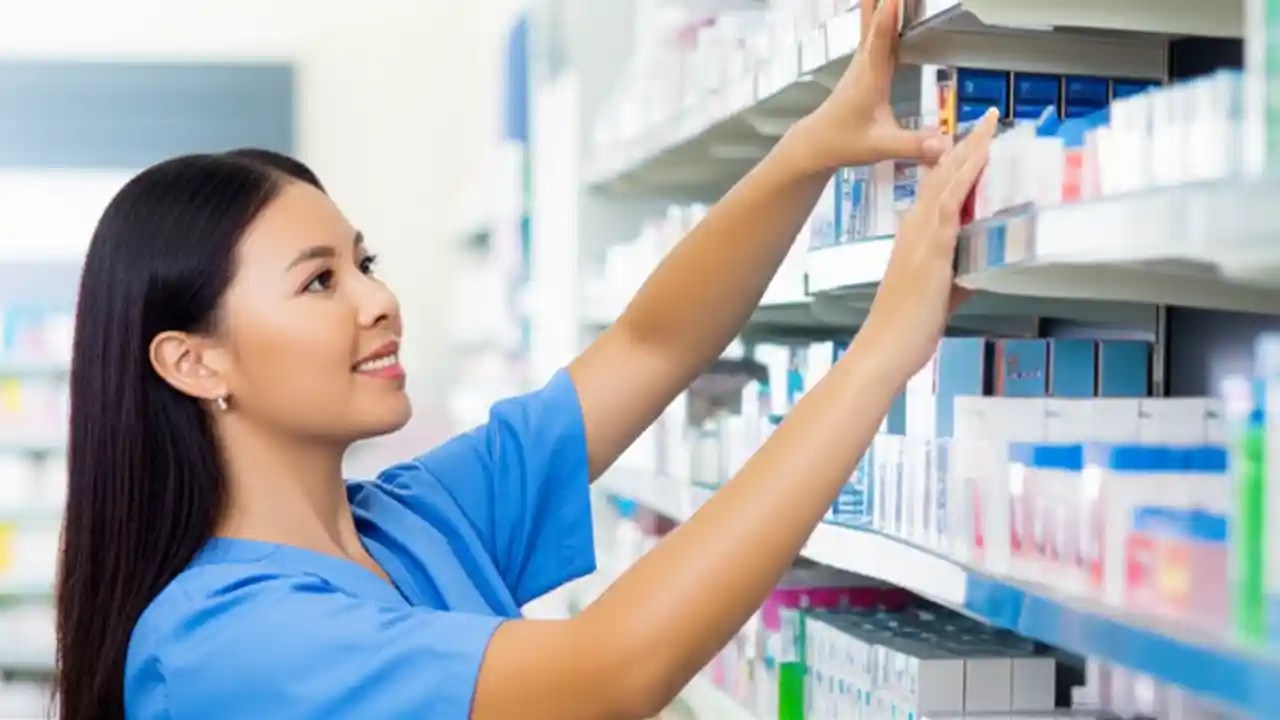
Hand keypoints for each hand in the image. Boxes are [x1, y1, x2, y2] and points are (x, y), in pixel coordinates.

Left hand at [797, 0, 947, 169]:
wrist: (817, 143)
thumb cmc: (844, 142)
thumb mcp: (879, 147)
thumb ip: (912, 145)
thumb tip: (945, 146)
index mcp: (870, 76)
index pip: (880, 38)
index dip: (889, 14)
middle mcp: (865, 63)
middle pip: (875, 22)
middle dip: (884, 1)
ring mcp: (863, 63)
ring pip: (873, 25)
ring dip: (882, 4)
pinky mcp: (864, 67)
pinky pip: (876, 35)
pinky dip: (883, 19)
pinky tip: (890, 9)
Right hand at [857, 109, 998, 380]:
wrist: (883, 348)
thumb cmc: (905, 328)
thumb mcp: (941, 296)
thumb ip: (961, 276)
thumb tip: (983, 267)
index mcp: (914, 237)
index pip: (938, 190)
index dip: (957, 163)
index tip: (974, 141)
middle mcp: (914, 229)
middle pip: (941, 176)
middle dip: (966, 146)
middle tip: (987, 119)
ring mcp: (921, 237)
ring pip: (946, 182)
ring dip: (969, 151)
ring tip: (988, 125)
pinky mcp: (930, 250)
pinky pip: (949, 204)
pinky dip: (965, 177)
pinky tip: (980, 158)